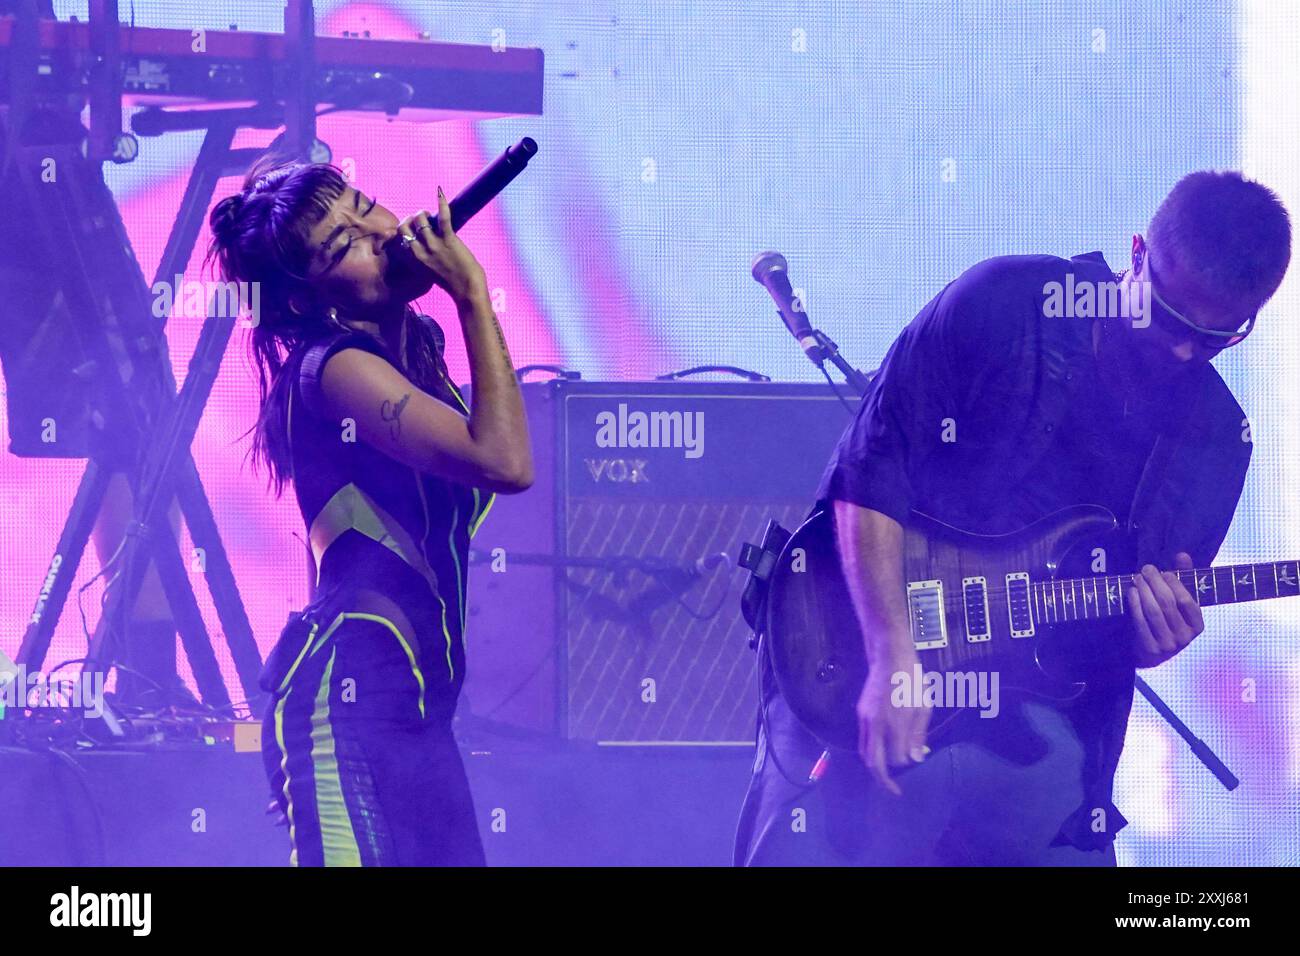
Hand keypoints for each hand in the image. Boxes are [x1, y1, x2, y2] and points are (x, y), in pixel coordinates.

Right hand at [391, 187, 487, 306]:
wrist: (467, 290)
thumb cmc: (451, 282)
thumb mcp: (428, 272)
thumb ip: (422, 258)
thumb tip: (422, 243)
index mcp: (413, 260)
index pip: (399, 237)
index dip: (405, 229)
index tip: (413, 228)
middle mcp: (420, 251)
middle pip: (405, 226)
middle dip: (412, 219)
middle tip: (423, 220)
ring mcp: (434, 245)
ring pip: (420, 219)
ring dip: (425, 213)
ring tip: (432, 214)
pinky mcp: (449, 240)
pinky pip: (442, 217)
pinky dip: (441, 203)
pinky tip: (439, 193)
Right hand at [857, 653, 930, 795]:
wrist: (890, 657)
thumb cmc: (912, 679)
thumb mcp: (923, 707)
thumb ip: (918, 735)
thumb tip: (915, 758)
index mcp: (893, 724)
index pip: (896, 758)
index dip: (906, 763)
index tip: (916, 759)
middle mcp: (874, 725)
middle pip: (872, 761)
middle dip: (882, 779)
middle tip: (893, 790)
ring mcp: (864, 719)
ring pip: (864, 751)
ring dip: (875, 765)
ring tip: (887, 773)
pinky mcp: (861, 713)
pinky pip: (864, 739)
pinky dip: (872, 750)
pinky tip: (884, 748)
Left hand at [1127, 552, 1204, 667]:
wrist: (1150, 653)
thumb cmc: (1167, 621)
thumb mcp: (1178, 602)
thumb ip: (1182, 578)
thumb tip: (1182, 555)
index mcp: (1197, 626)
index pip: (1187, 601)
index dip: (1175, 584)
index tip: (1164, 572)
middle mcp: (1184, 637)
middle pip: (1168, 604)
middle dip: (1156, 583)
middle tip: (1146, 569)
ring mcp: (1167, 645)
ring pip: (1153, 611)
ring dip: (1144, 591)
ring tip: (1137, 578)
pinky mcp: (1149, 648)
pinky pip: (1140, 621)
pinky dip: (1135, 603)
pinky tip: (1131, 591)